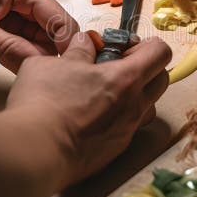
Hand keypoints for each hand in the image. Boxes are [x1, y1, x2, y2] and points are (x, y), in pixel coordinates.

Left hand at [0, 0, 78, 72]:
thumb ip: (5, 46)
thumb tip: (35, 66)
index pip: (62, 22)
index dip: (66, 48)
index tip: (62, 74)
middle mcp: (33, 0)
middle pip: (59, 32)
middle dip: (55, 55)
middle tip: (44, 79)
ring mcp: (26, 12)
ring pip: (47, 41)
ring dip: (41, 58)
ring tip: (32, 77)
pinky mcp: (17, 23)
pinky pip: (32, 43)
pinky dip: (29, 56)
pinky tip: (22, 69)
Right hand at [7, 33, 171, 188]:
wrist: (35, 152)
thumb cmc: (44, 102)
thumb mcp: (55, 62)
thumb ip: (77, 51)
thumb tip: (86, 43)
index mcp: (126, 78)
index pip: (160, 53)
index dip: (145, 45)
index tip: (122, 47)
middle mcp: (135, 106)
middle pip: (161, 80)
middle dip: (144, 68)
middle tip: (114, 67)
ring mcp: (126, 132)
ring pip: (147, 107)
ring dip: (134, 96)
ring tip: (104, 93)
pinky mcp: (114, 151)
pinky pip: (127, 129)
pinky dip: (117, 119)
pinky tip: (90, 118)